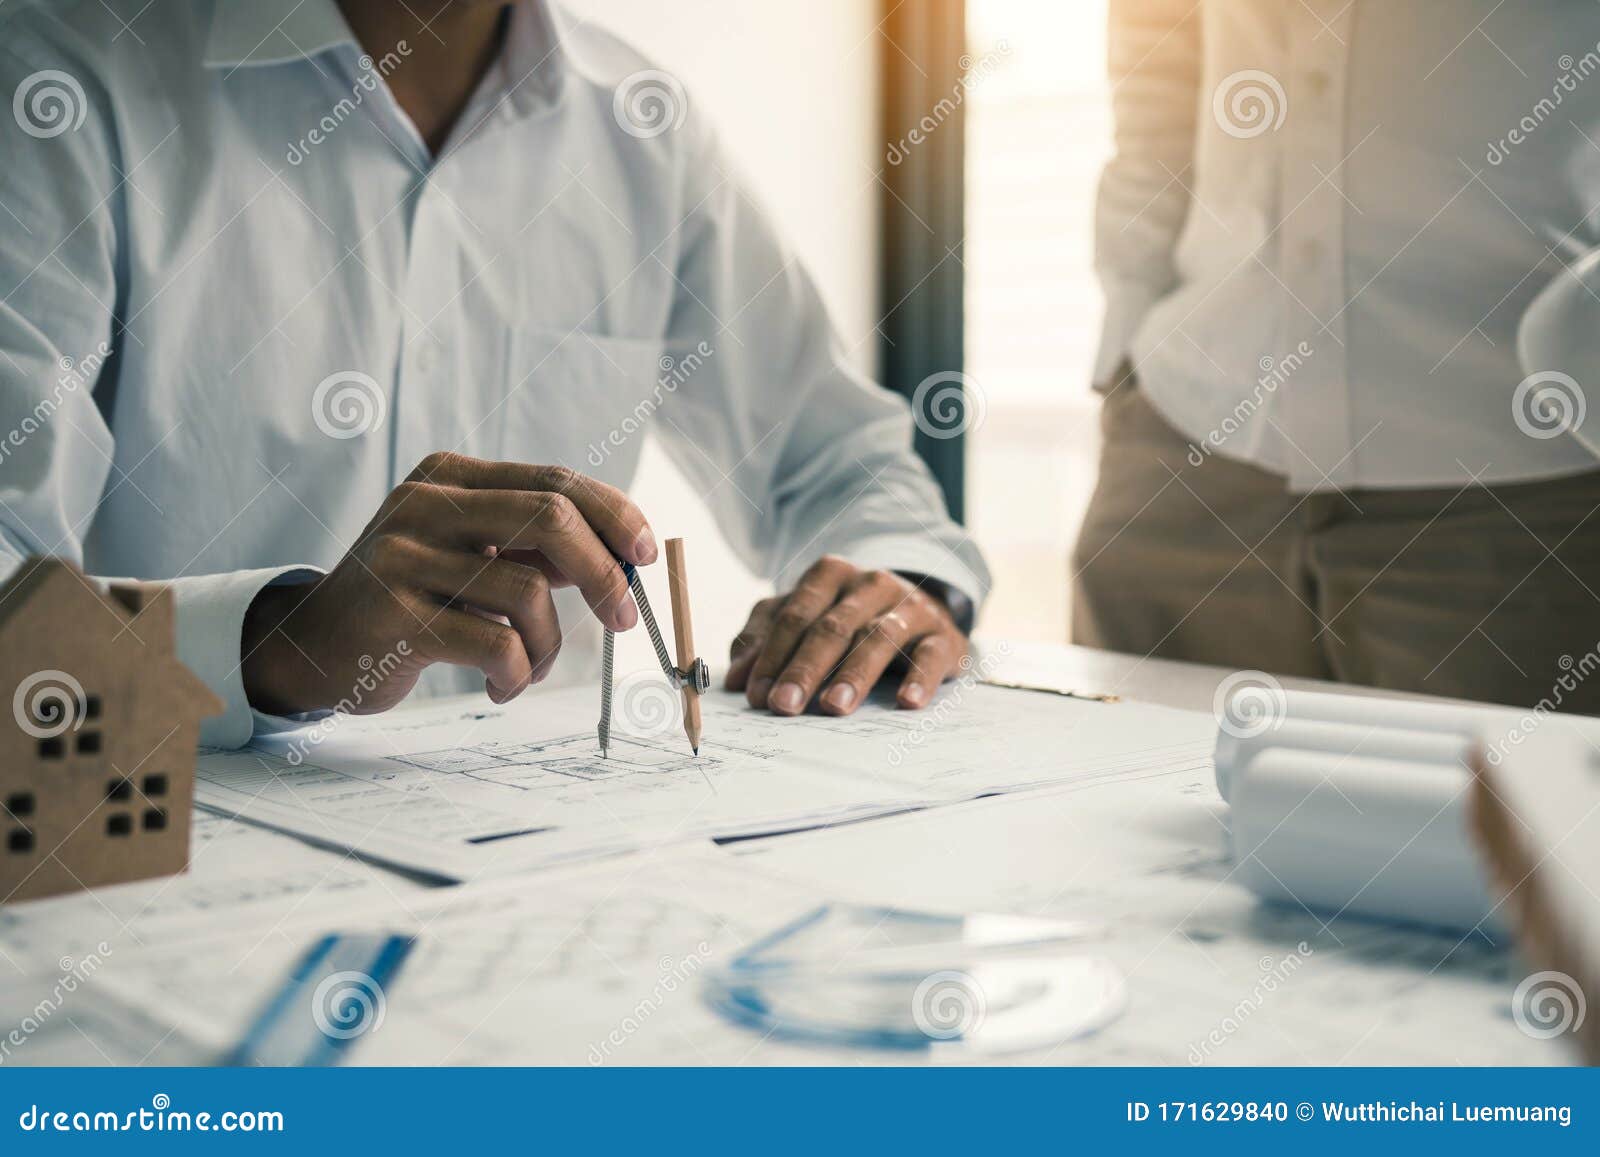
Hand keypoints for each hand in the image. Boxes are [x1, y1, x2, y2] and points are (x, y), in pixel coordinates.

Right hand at [242, 453, 654, 715]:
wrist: (311, 645)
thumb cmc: (410, 599)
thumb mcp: (470, 554)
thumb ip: (534, 545)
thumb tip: (621, 554)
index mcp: (449, 478)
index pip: (554, 480)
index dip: (613, 514)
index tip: (644, 553)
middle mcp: (424, 506)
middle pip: (550, 518)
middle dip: (603, 573)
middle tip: (624, 617)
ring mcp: (405, 559)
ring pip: (528, 594)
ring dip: (548, 646)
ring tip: (528, 668)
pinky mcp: (396, 617)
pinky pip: (496, 646)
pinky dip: (517, 674)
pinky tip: (500, 685)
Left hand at [726, 555, 968, 716]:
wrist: (920, 610)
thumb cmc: (848, 619)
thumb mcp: (804, 618)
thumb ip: (765, 638)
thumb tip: (737, 678)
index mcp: (830, 574)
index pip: (795, 615)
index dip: (772, 655)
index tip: (756, 694)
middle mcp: (871, 584)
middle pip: (832, 627)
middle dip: (805, 668)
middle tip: (784, 705)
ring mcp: (910, 606)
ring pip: (879, 637)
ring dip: (855, 673)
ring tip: (834, 706)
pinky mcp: (943, 634)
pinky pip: (931, 654)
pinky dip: (920, 678)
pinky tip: (906, 702)